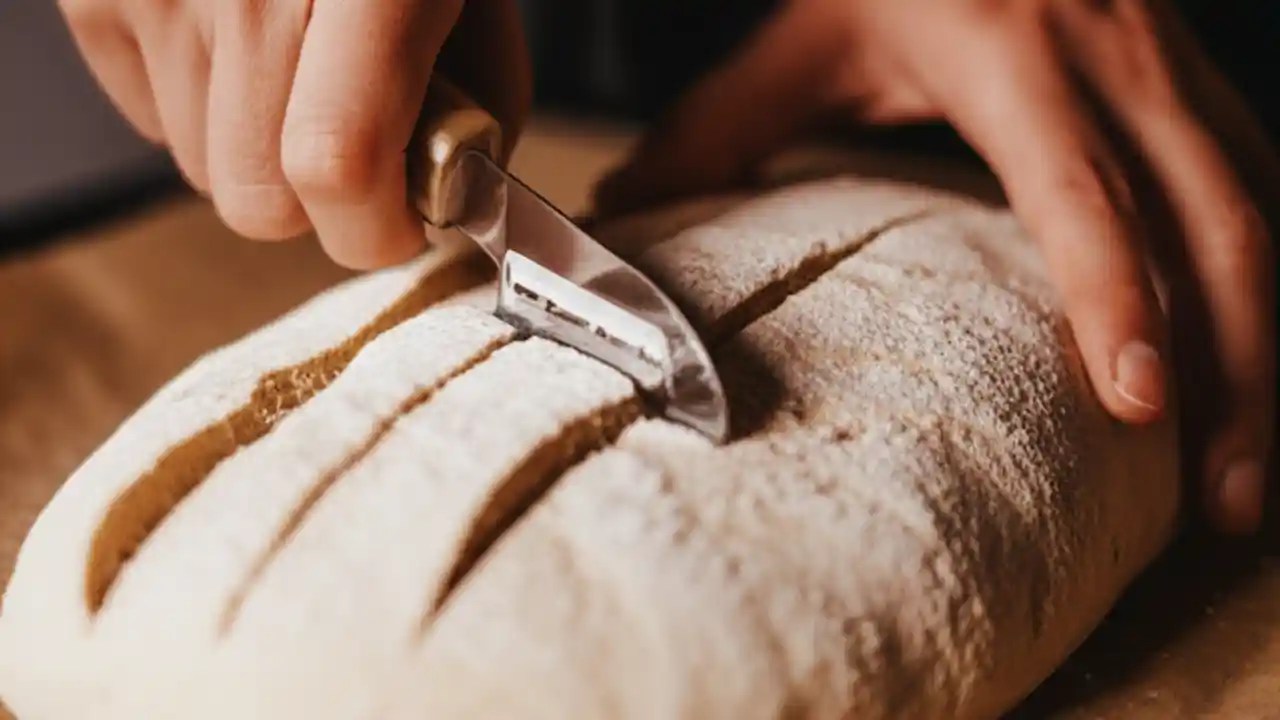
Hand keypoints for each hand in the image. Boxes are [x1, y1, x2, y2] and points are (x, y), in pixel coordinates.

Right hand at [59, 0, 531, 268]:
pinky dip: (201, 109)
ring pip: (202, 170)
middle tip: (352, 146)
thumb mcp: (478, 3)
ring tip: (294, 71)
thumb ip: (476, 106)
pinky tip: (240, 48)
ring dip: (257, 154)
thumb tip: (441, 199)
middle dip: (316, 204)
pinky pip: (150, 119)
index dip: (373, 227)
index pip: (336, 162)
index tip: (398, 224)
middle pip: (256, 199)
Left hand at [599, 0, 1276, 534]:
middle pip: (1212, 227)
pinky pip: (1255, 189)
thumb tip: (626, 210)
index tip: (1138, 404)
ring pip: (1254, 220)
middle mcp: (1117, 63)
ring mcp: (1173, 69)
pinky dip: (1261, 290)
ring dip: (1265, 351)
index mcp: (1014, 57)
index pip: (1080, 195)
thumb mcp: (808, 34)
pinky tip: (1254, 369)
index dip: (1117, 297)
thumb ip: (721, 127)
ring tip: (1243, 476)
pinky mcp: (1196, 81)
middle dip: (1236, 370)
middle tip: (1220, 501)